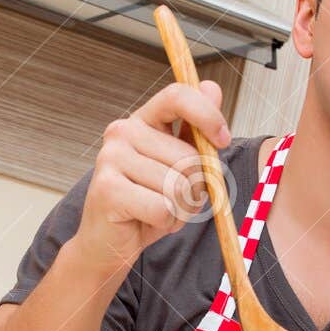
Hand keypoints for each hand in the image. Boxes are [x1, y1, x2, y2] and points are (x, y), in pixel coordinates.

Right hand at [67, 80, 231, 274]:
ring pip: (179, 185)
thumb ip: (194, 130)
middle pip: (189, 156)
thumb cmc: (144, 204)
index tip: (223, 139)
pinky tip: (149, 221)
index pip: (177, 96)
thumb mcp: (176, 166)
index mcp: (141, 121)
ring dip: (181, 208)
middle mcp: (122, 132)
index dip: (208, 115)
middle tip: (174, 200)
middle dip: (195, 187)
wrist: (106, 243)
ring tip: (160, 211)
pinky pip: (164, 207)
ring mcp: (111, 159)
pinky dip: (166, 223)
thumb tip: (212, 87)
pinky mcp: (109, 190)